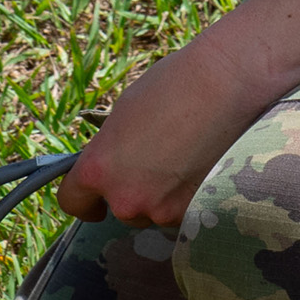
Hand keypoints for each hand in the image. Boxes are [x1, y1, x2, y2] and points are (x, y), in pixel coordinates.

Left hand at [57, 32, 275, 231]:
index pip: (73, 201)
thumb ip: (113, 149)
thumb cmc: (174, 85)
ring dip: (162, 196)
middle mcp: (124, 198)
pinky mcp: (194, 215)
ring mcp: (160, 211)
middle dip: (133, 190)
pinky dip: (189, 198)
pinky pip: (181, 214)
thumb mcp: (125, 113)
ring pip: (153, 212)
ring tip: (186, 159)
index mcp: (99, 168)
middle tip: (158, 160)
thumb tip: (115, 165)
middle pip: (120, 208)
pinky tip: (203, 168)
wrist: (226, 85)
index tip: (94, 199)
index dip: (85, 199)